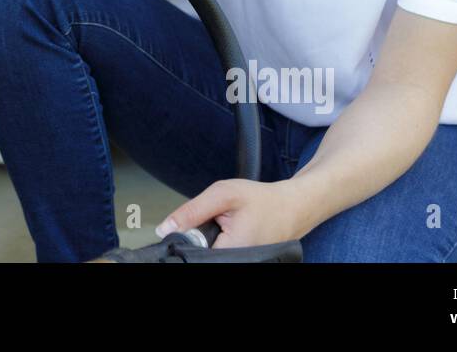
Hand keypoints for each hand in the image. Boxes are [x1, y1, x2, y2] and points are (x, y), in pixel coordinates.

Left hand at [155, 178, 306, 248]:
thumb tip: (165, 228)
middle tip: (218, 221)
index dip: (188, 239)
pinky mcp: (246, 261)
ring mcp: (244, 262)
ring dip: (211, 241)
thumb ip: (192, 211)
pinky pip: (222, 254)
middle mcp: (239, 262)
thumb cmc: (262, 199)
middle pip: (202, 254)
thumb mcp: (223, 195)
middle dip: (202, 238)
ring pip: (211, 254)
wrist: (292, 206)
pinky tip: (230, 232)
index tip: (198, 225)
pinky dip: (221, 243)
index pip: (194, 253)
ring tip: (225, 226)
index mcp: (233, 250)